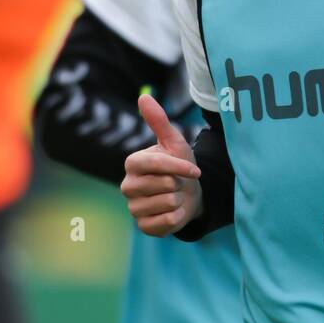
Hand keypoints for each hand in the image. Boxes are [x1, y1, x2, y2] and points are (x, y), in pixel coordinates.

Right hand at [121, 94, 202, 235]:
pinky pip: (166, 221)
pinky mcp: (144, 226)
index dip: (180, 167)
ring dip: (179, 200)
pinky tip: (174, 211)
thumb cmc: (180, 167)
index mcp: (133, 164)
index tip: (196, 171)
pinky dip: (177, 217)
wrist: (188, 196)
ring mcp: (134, 208)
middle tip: (177, 184)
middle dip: (179, 184)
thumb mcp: (174, 143)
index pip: (157, 165)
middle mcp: (128, 186)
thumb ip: (159, 121)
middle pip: (164, 184)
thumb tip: (144, 96)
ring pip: (167, 203)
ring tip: (175, 196)